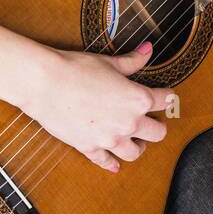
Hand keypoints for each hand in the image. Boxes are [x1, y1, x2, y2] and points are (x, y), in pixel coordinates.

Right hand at [18, 41, 174, 172]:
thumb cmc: (77, 69)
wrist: (45, 83)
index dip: (167, 97)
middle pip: (158, 133)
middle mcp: (129, 122)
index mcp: (139, 99)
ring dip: (138, 147)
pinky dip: (111, 164)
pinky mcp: (89, 148)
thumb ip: (133, 61)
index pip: (167, 101)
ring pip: (135, 153)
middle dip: (156, 126)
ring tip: (135, 140)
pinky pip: (106, 161)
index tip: (164, 97)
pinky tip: (115, 165)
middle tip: (150, 121)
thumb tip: (149, 48)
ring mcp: (110, 138)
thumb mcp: (110, 62)